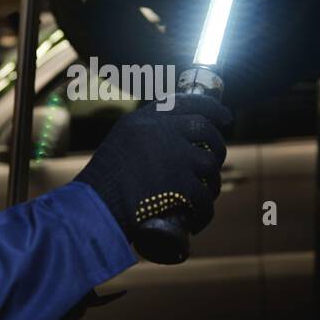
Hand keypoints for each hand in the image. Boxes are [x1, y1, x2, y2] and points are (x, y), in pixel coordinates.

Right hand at [74, 93, 231, 239]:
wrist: (94, 209)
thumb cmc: (101, 185)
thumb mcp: (120, 145)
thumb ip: (144, 139)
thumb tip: (173, 141)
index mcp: (144, 120)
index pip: (186, 101)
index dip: (212, 108)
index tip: (225, 117)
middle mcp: (160, 131)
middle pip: (205, 128)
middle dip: (217, 144)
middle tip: (216, 159)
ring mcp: (173, 156)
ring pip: (209, 163)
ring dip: (211, 181)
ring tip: (203, 195)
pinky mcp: (181, 184)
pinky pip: (204, 196)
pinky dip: (204, 210)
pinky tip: (198, 218)